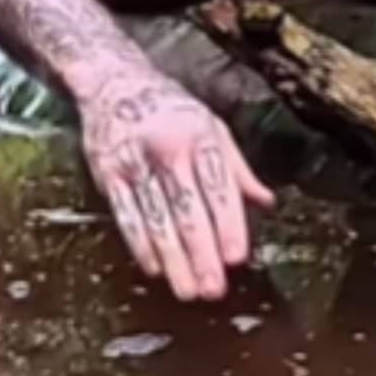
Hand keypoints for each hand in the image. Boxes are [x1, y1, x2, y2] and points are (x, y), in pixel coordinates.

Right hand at [77, 71, 274, 300]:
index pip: (219, 191)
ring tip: (188, 291)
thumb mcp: (214, 129)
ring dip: (174, 260)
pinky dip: (141, 245)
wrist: (115, 85)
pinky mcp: (108, 177)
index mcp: (202, 140)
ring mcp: (135, 166)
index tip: (236, 259)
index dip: (228, 226)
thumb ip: (239, 170)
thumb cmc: (175, 111)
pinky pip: (126, 217)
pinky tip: (156, 268)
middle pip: (187, 212)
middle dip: (202, 254)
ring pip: (157, 221)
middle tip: (213, 290)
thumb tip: (266, 203)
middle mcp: (169, 152)